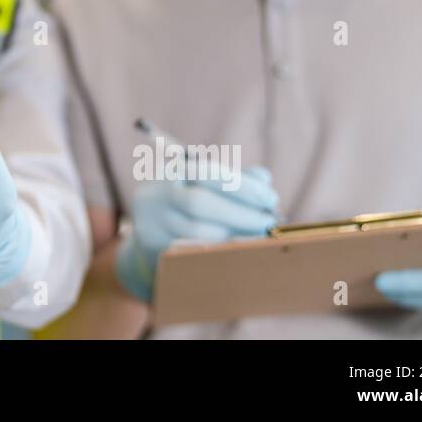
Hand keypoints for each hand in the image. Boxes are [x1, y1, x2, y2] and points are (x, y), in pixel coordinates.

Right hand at [117, 165, 279, 302]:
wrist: (149, 224)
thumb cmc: (187, 198)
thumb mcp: (207, 182)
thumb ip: (235, 178)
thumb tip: (264, 179)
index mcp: (171, 170)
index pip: (208, 173)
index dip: (242, 186)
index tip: (271, 198)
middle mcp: (156, 194)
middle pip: (198, 203)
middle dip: (240, 214)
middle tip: (268, 221)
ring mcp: (150, 222)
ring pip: (196, 233)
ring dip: (234, 235)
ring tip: (257, 236)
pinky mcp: (152, 248)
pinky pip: (191, 252)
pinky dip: (219, 250)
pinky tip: (238, 250)